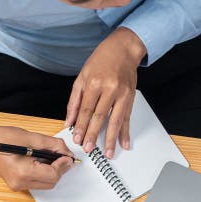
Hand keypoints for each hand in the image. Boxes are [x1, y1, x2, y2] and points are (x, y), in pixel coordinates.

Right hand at [0, 121, 74, 191]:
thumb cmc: (2, 138)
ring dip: (52, 171)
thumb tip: (67, 153)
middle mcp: (21, 183)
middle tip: (60, 156)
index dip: (64, 165)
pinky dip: (43, 172)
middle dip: (59, 169)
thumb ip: (53, 146)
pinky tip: (39, 161)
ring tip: (47, 156)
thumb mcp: (32, 138)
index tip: (68, 156)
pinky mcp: (17, 184)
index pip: (54, 175)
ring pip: (46, 184)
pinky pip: (37, 182)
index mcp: (24, 172)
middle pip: (51, 182)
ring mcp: (18, 186)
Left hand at [65, 27, 146, 156]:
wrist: (123, 49)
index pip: (86, 110)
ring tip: (109, 152)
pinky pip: (127, 118)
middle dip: (94, 134)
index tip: (78, 138)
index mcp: (94, 83)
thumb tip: (69, 121)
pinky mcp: (130, 98)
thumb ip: (74, 100)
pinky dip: (125, 132)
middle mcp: (109, 89)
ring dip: (112, 138)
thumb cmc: (101, 60)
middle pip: (100, 117)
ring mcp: (122, 94)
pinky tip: (124, 143)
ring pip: (116, 120)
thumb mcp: (82, 76)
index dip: (81, 126)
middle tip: (89, 148)